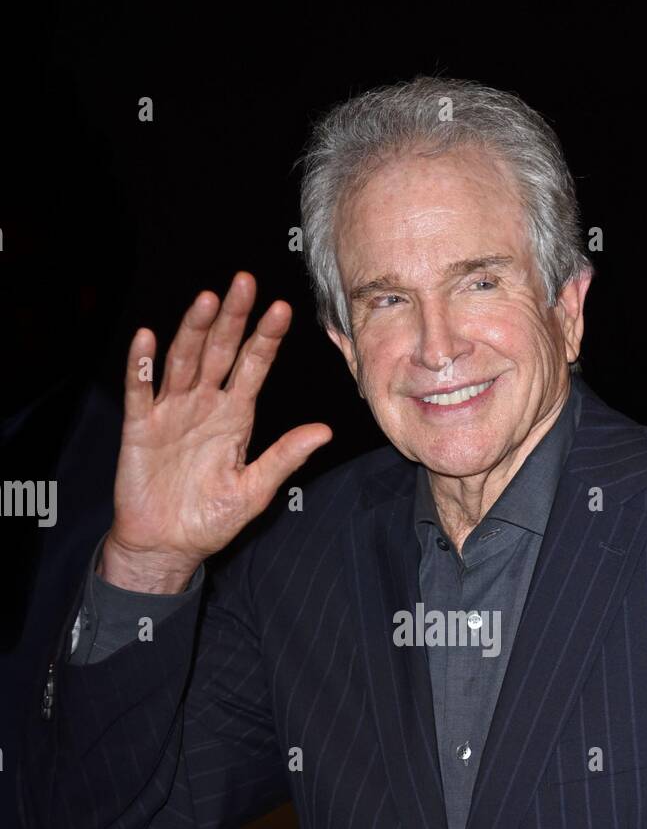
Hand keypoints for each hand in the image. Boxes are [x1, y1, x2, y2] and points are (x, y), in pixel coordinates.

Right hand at [100, 271, 331, 590]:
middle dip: (232, 317)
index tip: (282, 309)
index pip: (253, 366)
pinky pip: (140, 390)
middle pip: (219, 351)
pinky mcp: (139, 427)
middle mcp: (203, 405)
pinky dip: (142, 365)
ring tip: (206, 299)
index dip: (266, 338)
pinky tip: (148, 339)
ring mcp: (170, 412)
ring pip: (182, 360)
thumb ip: (285, 457)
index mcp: (235, 417)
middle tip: (244, 282)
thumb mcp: (255, 491)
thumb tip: (324, 432)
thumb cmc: (210, 520)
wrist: (168, 545)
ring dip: (192, 330)